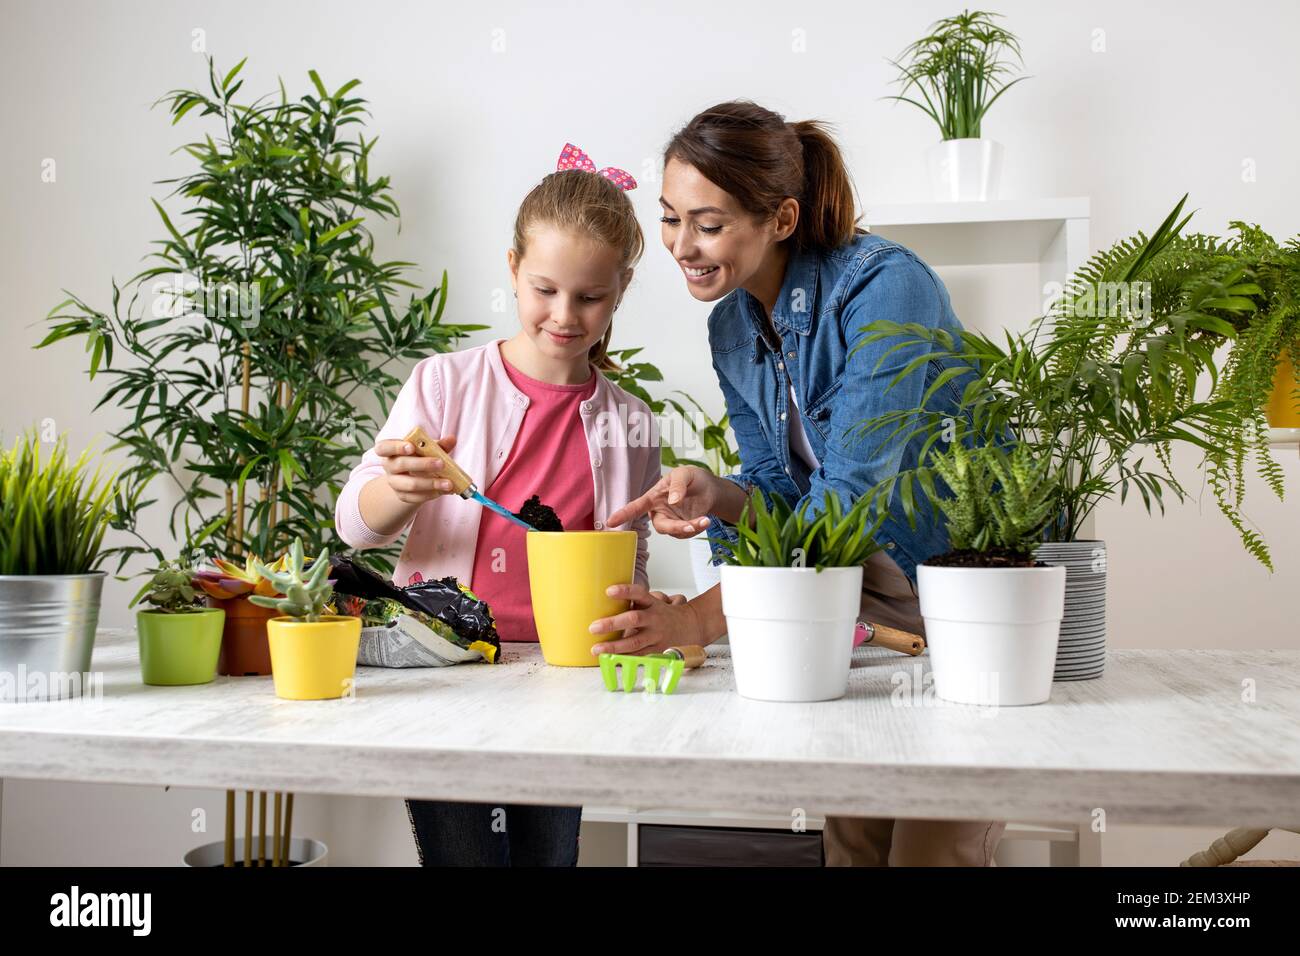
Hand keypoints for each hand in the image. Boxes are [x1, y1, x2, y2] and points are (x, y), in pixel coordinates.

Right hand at [375, 435, 457, 504]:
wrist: (411, 477)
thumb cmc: (418, 456)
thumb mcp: (426, 448)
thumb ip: (438, 444)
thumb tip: (452, 440)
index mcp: (389, 450)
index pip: (384, 447)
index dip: (396, 447)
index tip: (411, 447)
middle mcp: (389, 466)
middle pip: (400, 464)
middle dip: (422, 464)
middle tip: (441, 463)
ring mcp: (394, 483)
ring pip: (410, 484)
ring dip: (431, 483)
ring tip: (449, 483)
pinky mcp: (402, 496)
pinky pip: (416, 497)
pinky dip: (432, 494)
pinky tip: (444, 491)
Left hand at [588, 584, 702, 656]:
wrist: (692, 626)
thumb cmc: (663, 613)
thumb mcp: (652, 603)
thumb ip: (634, 603)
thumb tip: (603, 602)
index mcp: (652, 603)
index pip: (639, 594)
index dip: (624, 591)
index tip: (608, 591)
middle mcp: (655, 618)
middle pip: (634, 619)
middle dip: (613, 623)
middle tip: (593, 627)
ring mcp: (656, 635)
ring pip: (635, 642)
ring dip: (614, 646)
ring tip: (596, 649)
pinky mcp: (658, 650)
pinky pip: (639, 655)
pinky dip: (624, 658)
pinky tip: (610, 661)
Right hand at [605, 465, 720, 538]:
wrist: (709, 488)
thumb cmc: (692, 478)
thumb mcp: (684, 474)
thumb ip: (677, 485)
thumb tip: (673, 501)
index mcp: (653, 497)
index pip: (636, 507)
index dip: (623, 514)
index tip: (611, 522)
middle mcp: (659, 512)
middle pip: (661, 526)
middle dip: (676, 527)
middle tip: (690, 525)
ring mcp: (671, 521)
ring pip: (675, 532)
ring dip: (691, 528)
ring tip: (705, 519)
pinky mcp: (682, 528)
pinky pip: (686, 534)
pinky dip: (697, 529)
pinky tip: (705, 520)